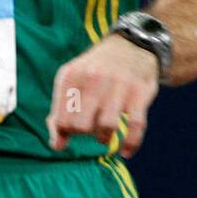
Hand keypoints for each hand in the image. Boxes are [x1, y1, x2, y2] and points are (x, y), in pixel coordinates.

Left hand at [47, 34, 159, 155]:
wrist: (131, 46)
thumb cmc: (94, 72)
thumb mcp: (71, 82)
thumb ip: (59, 113)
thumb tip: (57, 146)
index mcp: (71, 77)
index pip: (61, 119)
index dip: (65, 131)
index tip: (72, 129)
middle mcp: (93, 80)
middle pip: (81, 125)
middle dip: (83, 133)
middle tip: (89, 129)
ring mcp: (118, 86)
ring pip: (107, 126)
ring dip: (104, 138)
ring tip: (103, 136)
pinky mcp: (140, 93)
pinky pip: (135, 126)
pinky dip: (130, 143)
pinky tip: (126, 151)